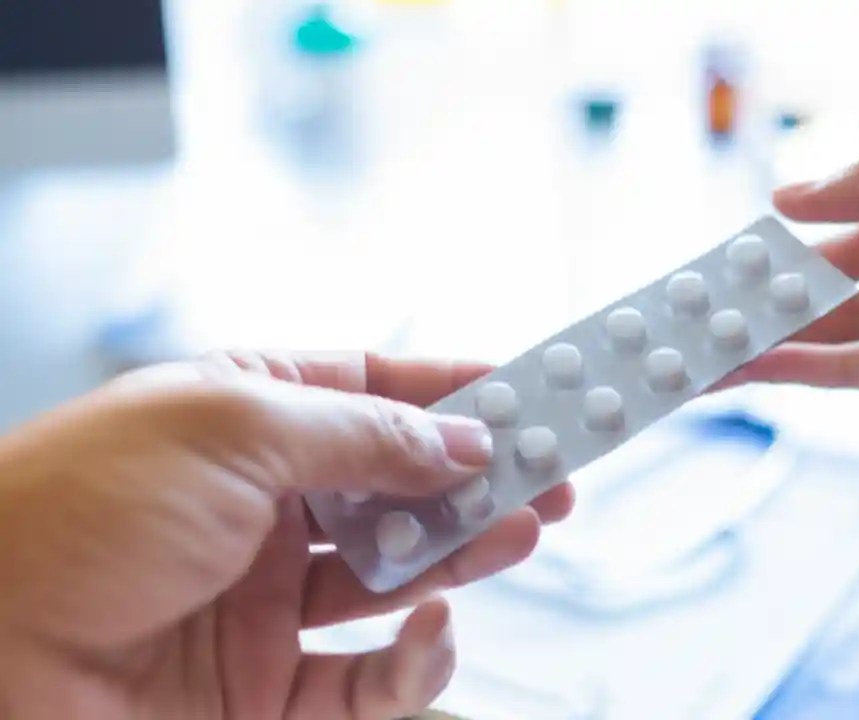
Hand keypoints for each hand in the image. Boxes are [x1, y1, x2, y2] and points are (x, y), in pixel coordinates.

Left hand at [0, 351, 572, 718]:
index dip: (457, 391)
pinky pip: (367, 678)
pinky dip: (416, 659)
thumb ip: (363, 435)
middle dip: (480, 478)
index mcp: (245, 416)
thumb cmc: (74, 512)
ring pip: (398, 575)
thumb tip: (464, 439)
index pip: (375, 391)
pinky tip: (436, 624)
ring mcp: (266, 598)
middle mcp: (261, 504)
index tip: (535, 392)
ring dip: (467, 553)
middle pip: (401, 485)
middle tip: (556, 475)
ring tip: (525, 530)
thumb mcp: (234, 428)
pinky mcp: (266, 689)